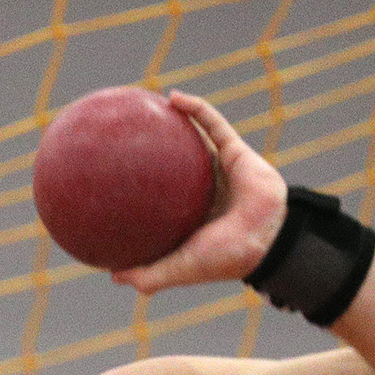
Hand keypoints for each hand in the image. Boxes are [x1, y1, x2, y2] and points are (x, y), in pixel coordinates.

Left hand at [113, 91, 288, 294]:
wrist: (263, 240)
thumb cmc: (222, 257)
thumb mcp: (178, 269)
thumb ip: (148, 276)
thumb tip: (112, 276)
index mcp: (192, 214)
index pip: (163, 198)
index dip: (144, 187)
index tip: (116, 177)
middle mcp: (204, 190)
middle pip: (175, 165)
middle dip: (153, 150)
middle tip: (123, 140)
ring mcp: (220, 169)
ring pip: (193, 139)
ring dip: (173, 121)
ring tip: (145, 109)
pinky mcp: (236, 151)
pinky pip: (214, 124)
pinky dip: (196, 109)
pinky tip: (172, 98)